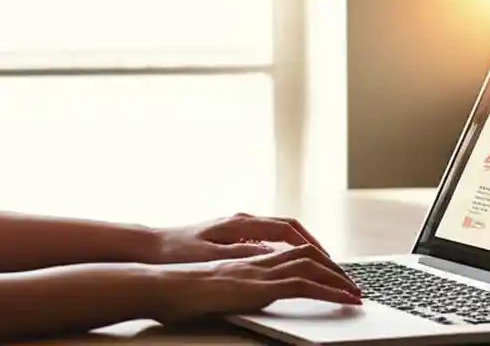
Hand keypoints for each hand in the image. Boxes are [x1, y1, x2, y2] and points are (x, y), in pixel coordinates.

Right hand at [150, 243, 361, 324]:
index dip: (314, 258)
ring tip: (356, 293)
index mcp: (246, 255)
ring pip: (310, 264)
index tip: (330, 273)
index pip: (289, 248)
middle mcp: (256, 256)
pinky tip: (345, 300)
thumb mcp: (214, 282)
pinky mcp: (258, 286)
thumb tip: (252, 289)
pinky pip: (303, 284)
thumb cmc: (178, 287)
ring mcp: (258, 269)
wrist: (161, 284)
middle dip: (333, 267)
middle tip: (352, 284)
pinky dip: (330, 291)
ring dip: (338, 277)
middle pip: (306, 252)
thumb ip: (236, 280)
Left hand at [152, 212, 350, 280]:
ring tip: (323, 268)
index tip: (329, 262)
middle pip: (292, 230)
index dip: (312, 245)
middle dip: (317, 248)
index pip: (289, 229)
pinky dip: (288, 252)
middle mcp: (245, 221)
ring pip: (283, 235)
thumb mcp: (211, 255)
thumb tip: (272, 255)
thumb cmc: (178, 251)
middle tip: (336, 268)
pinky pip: (271, 241)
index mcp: (242, 223)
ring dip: (304, 249)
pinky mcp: (235, 237)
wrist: (153, 245)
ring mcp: (241, 227)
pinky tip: (293, 267)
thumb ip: (243, 254)